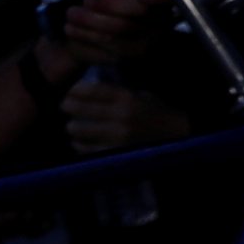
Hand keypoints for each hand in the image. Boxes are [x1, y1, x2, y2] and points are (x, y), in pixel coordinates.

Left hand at [43, 0, 175, 70]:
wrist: (70, 23)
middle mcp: (156, 18)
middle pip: (140, 14)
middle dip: (109, 6)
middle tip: (85, 0)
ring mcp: (144, 41)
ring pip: (119, 34)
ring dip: (90, 22)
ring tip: (72, 14)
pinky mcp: (127, 58)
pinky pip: (106, 50)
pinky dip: (85, 37)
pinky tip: (72, 29)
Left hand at [62, 73, 186, 151]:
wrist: (178, 137)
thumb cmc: (156, 113)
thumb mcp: (140, 95)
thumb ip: (115, 93)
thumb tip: (83, 90)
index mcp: (128, 98)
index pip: (91, 90)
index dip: (74, 90)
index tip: (69, 91)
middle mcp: (121, 116)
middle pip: (79, 108)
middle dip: (68, 106)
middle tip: (65, 106)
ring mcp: (118, 136)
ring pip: (78, 129)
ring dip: (73, 127)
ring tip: (73, 126)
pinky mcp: (115, 153)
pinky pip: (85, 148)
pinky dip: (80, 144)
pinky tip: (80, 141)